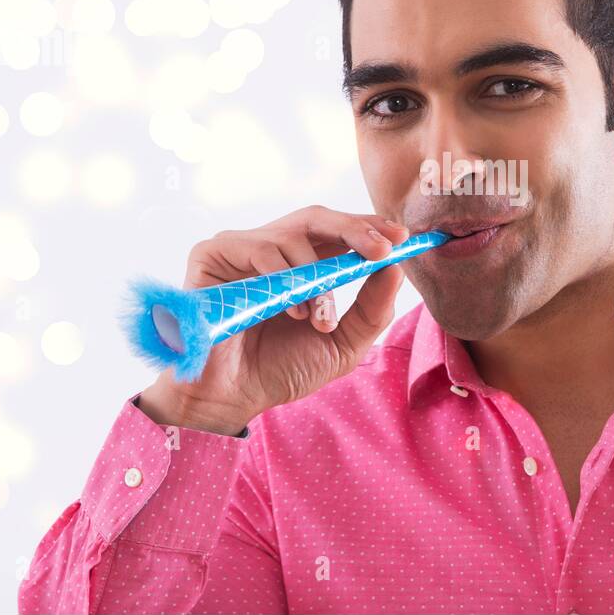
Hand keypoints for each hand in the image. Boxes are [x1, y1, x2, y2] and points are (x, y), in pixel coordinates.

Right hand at [137, 205, 408, 434]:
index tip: (402, 239)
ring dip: (316, 278)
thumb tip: (397, 268)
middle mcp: (272, 248)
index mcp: (303, 262)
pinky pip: (257, 248)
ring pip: (291, 235)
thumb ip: (372, 309)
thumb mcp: (343, 343)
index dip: (370, 228)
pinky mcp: (211, 255)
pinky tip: (291, 312)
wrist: (233, 397)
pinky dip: (282, 277)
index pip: (339, 231)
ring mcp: (240, 248)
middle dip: (355, 229)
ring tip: (320, 320)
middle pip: (317, 217)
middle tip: (382, 250)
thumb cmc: (283, 369)